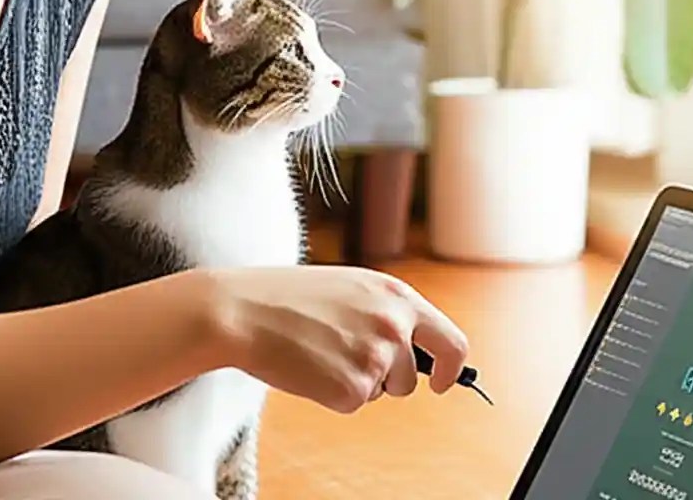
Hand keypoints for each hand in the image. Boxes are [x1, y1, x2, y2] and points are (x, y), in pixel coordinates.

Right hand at [205, 265, 469, 413]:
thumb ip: (384, 312)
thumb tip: (411, 348)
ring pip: (382, 391)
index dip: (451, 367)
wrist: (241, 311)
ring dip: (358, 383)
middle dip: (395, 381)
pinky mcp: (353, 389)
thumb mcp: (349, 288)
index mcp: (397, 296)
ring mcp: (376, 359)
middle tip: (364, 373)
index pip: (451, 340)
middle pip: (414, 376)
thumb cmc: (288, 298)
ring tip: (320, 354)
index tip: (441, 381)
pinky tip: (307, 368)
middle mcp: (395, 326)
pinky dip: (331, 394)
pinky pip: (352, 404)